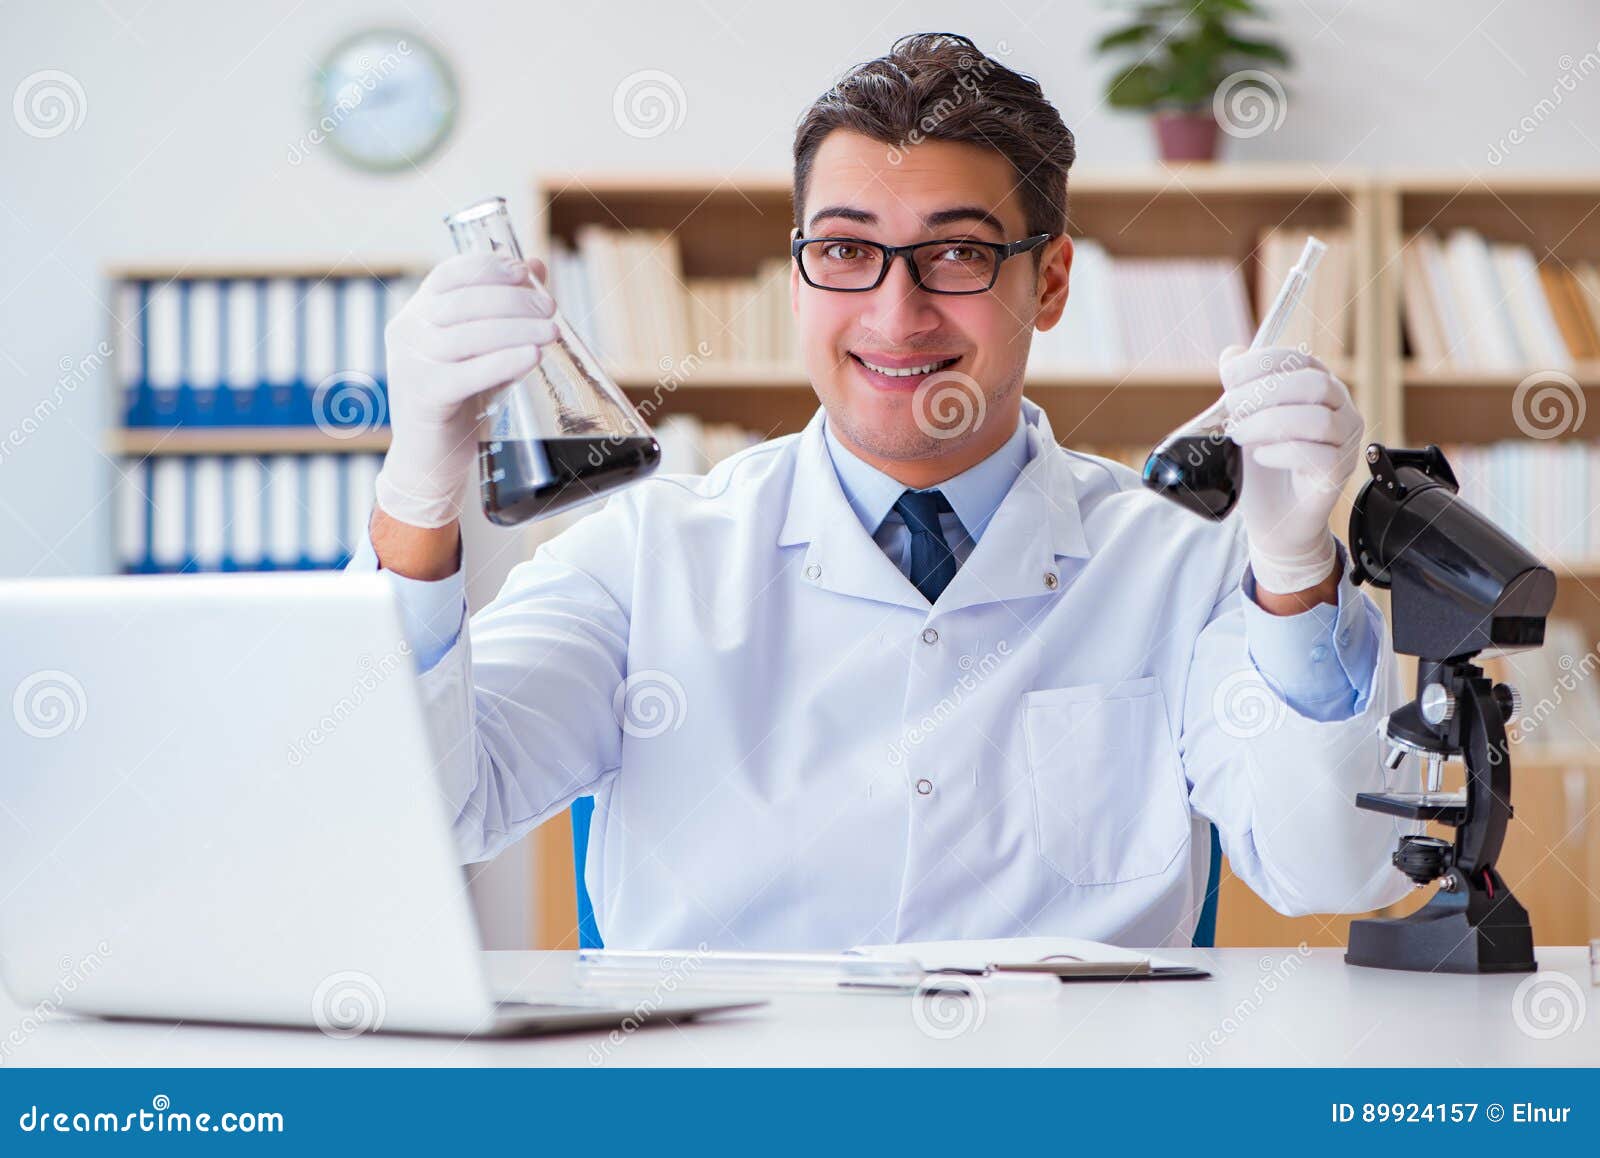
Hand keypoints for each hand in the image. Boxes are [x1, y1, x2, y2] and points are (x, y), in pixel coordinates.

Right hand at [374, 253, 557, 528]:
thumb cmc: (461, 400)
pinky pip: (466, 374)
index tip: (525, 274)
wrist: (430, 460)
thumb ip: (503, 310)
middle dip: (514, 301)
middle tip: (550, 309)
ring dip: (516, 329)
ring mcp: (411, 364)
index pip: (450, 274)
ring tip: (551, 332)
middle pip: (464, 301)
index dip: (489, 267)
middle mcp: (408, 331)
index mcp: (418, 312)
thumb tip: (536, 267)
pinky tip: (530, 358)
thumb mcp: (481, 349)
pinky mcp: (423, 396)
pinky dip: (502, 362)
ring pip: (468, 334)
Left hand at [1218, 345, 1364, 594]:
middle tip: (1231, 411)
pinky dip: (1282, 453)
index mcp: (1318, 387)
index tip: (1229, 378)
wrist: (1273, 519)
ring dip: (1268, 423)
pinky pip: (1319, 456)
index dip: (1262, 363)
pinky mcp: (1339, 473)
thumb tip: (1232, 354)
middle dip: (1264, 392)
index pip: (1299, 359)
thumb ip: (1242, 388)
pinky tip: (1261, 457)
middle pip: (1313, 384)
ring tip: (1239, 436)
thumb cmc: (1262, 468)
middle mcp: (1340, 409)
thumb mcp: (1244, 421)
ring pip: (1318, 419)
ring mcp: (1345, 442)